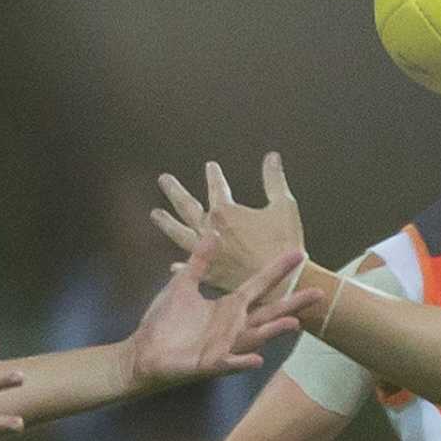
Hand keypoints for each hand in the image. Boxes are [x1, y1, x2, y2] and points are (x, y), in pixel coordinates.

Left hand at [126, 231, 308, 391]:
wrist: (144, 352)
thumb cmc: (165, 322)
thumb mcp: (184, 285)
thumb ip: (200, 261)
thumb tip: (214, 233)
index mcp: (228, 307)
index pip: (259, 285)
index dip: (277, 270)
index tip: (298, 253)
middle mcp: (233, 326)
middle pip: (269, 312)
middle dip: (293, 303)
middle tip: (319, 293)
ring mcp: (225, 346)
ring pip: (257, 336)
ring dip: (274, 330)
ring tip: (295, 323)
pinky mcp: (211, 363)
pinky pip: (232, 362)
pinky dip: (244, 361)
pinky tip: (258, 359)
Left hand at [153, 150, 307, 297]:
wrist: (281, 283)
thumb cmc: (283, 244)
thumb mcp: (284, 207)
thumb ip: (274, 180)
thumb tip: (272, 156)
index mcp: (225, 212)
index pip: (216, 186)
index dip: (214, 175)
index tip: (210, 167)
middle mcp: (209, 230)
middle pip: (187, 206)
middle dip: (175, 191)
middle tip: (163, 179)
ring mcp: (207, 253)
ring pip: (180, 234)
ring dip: (167, 223)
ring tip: (156, 214)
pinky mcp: (210, 274)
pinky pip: (190, 268)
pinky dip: (180, 266)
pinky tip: (173, 265)